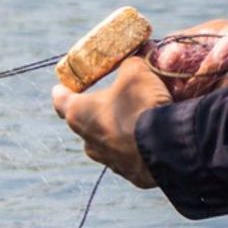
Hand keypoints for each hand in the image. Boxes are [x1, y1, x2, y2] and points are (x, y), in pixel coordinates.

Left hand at [52, 55, 169, 187]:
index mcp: (79, 114)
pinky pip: (130, 157)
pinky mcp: (131, 175)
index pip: (60, 100)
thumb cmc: (143, 105)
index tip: (63, 86)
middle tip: (113, 99)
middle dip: (97, 111)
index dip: (63, 90)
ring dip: (118, 131)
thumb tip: (137, 53)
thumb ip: (132, 62)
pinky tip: (153, 139)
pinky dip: (137, 147)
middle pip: (85, 123)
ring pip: (108, 142)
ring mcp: (109, 161)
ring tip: (139, 120)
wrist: (167, 148)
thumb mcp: (137, 72)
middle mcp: (88, 141)